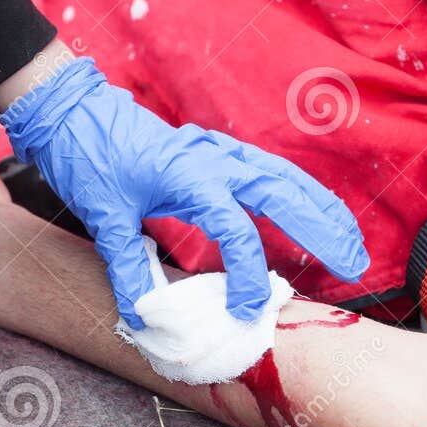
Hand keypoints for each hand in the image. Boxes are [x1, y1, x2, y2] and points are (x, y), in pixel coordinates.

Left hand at [0, 58, 369, 326]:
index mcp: (190, 173)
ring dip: (321, 209)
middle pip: (283, 194)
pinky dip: (298, 193)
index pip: (237, 228)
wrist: (71, 109)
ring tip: (351, 241)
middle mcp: (213, 158)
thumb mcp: (103, 215)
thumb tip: (144, 316)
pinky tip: (314, 212)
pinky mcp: (214, 151)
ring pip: (284, 177)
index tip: (247, 308)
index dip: (248, 273)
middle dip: (323, 230)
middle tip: (355, 265)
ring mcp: (217, 150)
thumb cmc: (86, 154)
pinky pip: (268, 171)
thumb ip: (126, 267)